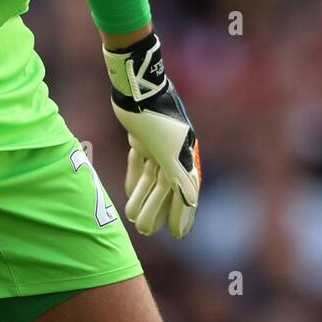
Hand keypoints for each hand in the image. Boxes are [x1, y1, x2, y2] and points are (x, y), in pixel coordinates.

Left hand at [102, 32, 200, 237]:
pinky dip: (135, 178)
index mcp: (184, 156)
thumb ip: (179, 176)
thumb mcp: (166, 150)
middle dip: (157, 211)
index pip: (186, 192)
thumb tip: (192, 200)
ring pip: (151, 178)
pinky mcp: (142, 137)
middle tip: (145, 231)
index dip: (183, 215)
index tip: (179, 235)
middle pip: (166, 188)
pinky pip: (140, 163)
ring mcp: (158, 145)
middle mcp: (174, 152)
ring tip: (133, 218)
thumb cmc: (153, 117)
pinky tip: (129, 193)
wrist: (135, 86)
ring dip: (144, 198)